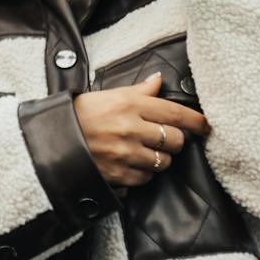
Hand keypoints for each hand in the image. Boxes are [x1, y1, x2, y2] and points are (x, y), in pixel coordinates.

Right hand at [72, 73, 209, 189]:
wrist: (53, 139)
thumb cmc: (81, 115)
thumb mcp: (109, 96)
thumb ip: (139, 91)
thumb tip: (160, 80)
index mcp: (130, 105)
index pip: (175, 113)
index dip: (196, 121)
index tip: (206, 126)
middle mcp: (130, 129)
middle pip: (175, 140)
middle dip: (174, 141)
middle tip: (165, 139)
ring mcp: (125, 154)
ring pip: (163, 162)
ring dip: (159, 159)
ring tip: (144, 152)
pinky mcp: (118, 175)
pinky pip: (146, 178)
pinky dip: (143, 173)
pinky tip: (131, 164)